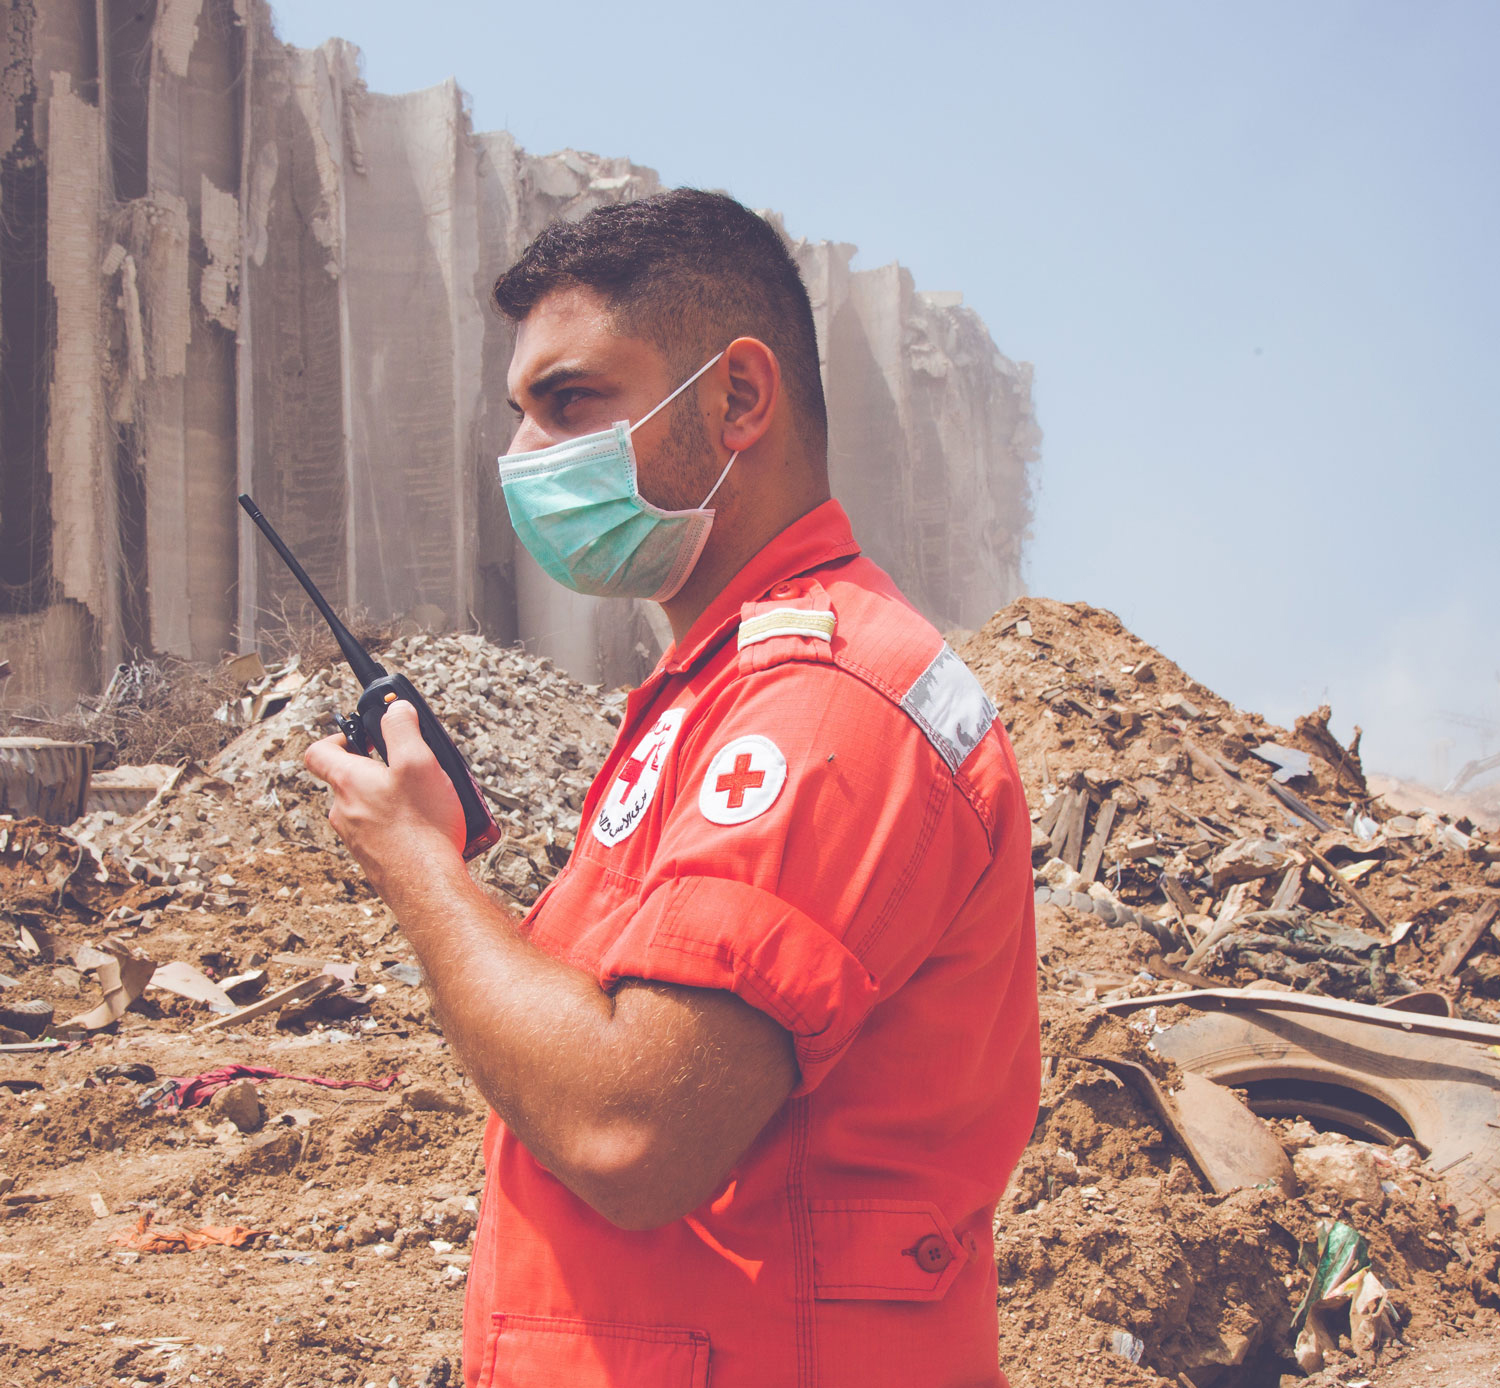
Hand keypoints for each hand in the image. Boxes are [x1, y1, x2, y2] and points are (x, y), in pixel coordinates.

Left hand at [304, 700, 466, 889]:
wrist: (427, 887)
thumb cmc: (422, 828)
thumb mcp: (419, 762)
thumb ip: (403, 728)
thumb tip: (395, 709)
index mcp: (348, 782)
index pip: (319, 752)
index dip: (338, 737)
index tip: (363, 737)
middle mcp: (344, 811)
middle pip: (348, 780)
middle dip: (377, 770)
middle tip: (406, 769)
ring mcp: (356, 838)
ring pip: (366, 807)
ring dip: (391, 799)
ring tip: (425, 802)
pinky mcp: (373, 858)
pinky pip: (381, 832)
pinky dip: (400, 825)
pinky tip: (427, 829)